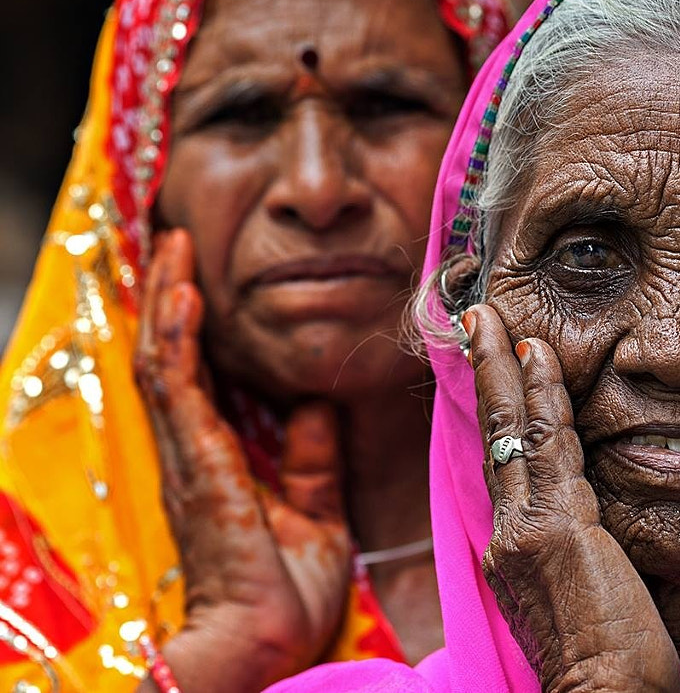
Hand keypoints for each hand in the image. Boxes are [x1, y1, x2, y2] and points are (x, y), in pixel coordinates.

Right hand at [134, 229, 350, 691]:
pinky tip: (183, 298)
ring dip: (167, 301)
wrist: (270, 640)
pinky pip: (179, 389)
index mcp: (217, 458)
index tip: (196, 276)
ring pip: (164, 360)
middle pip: (169, 356)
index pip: (196, 375)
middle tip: (175, 240)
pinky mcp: (197, 463)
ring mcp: (189, 455)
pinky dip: (179, 341)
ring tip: (173, 247)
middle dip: (169, 296)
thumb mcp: (315, 509)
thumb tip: (315, 404)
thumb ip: (311, 458)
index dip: (190, 326)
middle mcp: (192, 449)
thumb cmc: (285, 589)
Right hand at [464, 305, 679, 692]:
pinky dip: (540, 393)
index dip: (497, 416)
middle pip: (492, 438)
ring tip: (495, 321)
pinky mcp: (555, 524)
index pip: (501, 468)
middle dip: (482, 374)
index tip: (497, 370)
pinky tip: (537, 355)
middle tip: (475, 321)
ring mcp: (525, 526)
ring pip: (510, 432)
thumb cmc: (602, 663)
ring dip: (503, 368)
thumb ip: (566, 551)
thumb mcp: (573, 599)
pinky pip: (546, 443)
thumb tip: (578, 522)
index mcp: (511, 552)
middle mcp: (507, 534)